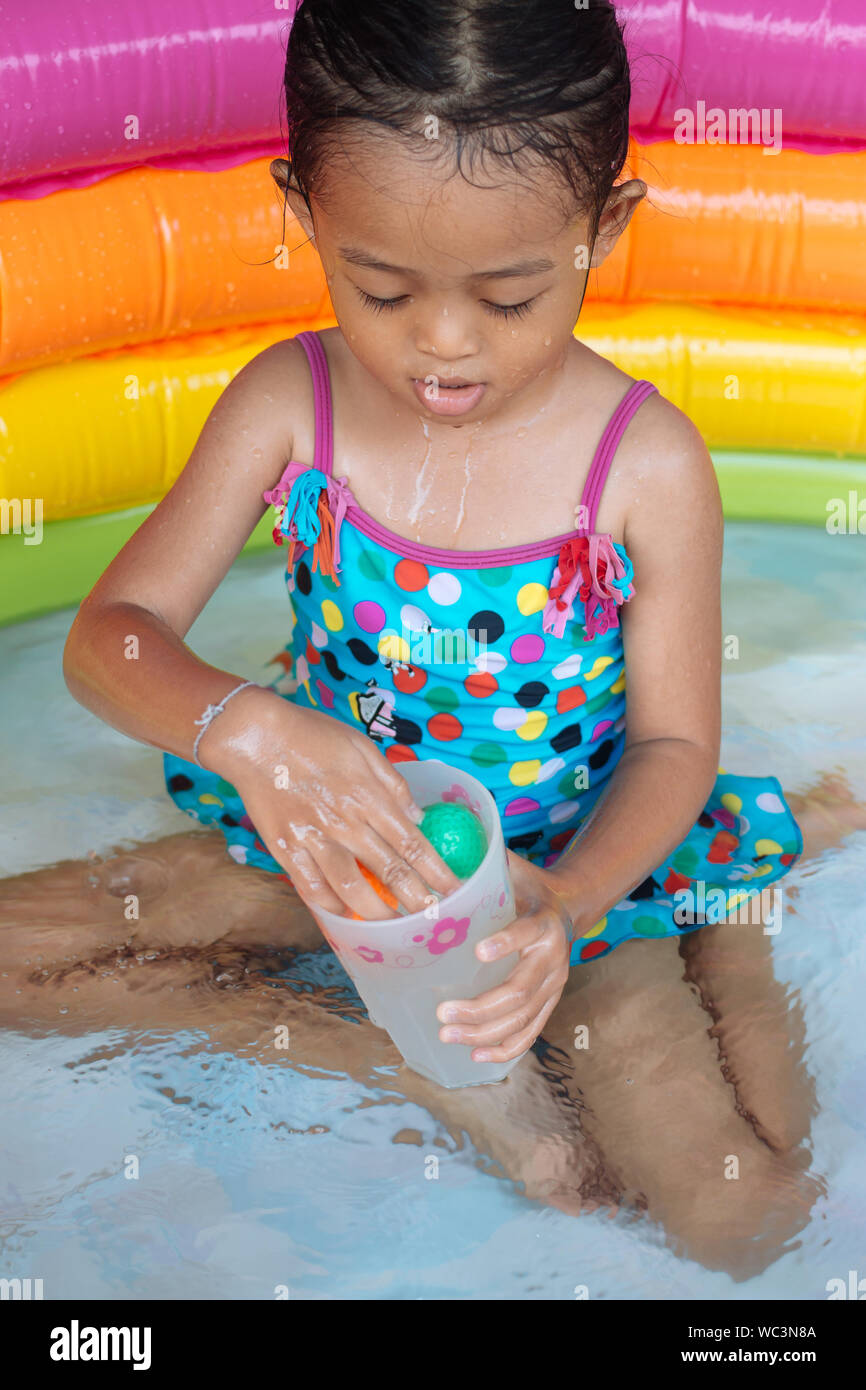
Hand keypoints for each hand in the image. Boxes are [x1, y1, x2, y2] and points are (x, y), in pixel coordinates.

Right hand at [200, 687, 461, 918]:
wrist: (254, 737)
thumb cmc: (311, 734)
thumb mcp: (362, 747)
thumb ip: (392, 784)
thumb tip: (416, 816)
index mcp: (368, 796)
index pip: (411, 843)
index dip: (436, 870)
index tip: (454, 890)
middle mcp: (345, 822)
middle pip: (388, 869)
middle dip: (416, 898)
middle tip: (433, 918)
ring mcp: (314, 838)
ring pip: (350, 887)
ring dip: (375, 911)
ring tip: (393, 925)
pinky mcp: (286, 848)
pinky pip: (310, 886)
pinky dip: (329, 905)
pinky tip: (344, 914)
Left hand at [436, 850, 574, 1063]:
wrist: (568, 907)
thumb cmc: (525, 886)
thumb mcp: (510, 868)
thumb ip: (480, 863)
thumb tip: (433, 843)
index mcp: (544, 921)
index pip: (527, 933)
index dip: (506, 944)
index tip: (478, 951)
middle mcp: (554, 958)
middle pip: (519, 991)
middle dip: (480, 1007)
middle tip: (442, 1013)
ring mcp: (554, 986)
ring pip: (522, 1019)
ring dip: (484, 1033)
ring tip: (447, 1035)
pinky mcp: (550, 1004)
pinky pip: (531, 1033)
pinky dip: (505, 1049)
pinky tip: (477, 1056)